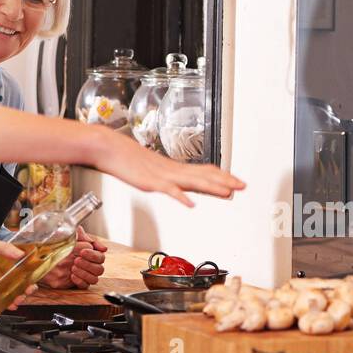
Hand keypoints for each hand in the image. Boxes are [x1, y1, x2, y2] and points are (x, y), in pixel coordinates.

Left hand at [0, 235, 38, 307]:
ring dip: (15, 298)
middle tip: (26, 293)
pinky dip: (2, 304)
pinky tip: (7, 306)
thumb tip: (20, 254)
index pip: (21, 268)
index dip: (30, 275)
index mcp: (3, 259)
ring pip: (7, 293)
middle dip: (24, 289)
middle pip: (17, 282)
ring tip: (16, 301)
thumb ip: (4, 248)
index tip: (34, 280)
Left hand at [42, 228, 107, 289]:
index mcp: (90, 254)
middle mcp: (88, 265)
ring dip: (84, 273)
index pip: (101, 257)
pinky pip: (85, 286)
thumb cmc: (57, 244)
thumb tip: (103, 248)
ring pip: (94, 279)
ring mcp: (83, 275)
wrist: (42, 256)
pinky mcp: (76, 283)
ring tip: (73, 268)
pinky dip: (80, 281)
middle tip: (76, 260)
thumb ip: (85, 238)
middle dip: (88, 264)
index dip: (93, 255)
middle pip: (100, 269)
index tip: (82, 252)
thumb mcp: (70, 236)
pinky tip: (72, 275)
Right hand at [90, 128, 244, 205]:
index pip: (203, 170)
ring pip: (192, 181)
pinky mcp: (151, 182)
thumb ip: (163, 178)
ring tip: (227, 193)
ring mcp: (163, 176)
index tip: (236, 181)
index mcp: (173, 168)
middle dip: (225, 181)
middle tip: (242, 186)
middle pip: (204, 175)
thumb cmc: (126, 159)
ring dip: (211, 187)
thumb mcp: (149, 171)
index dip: (221, 176)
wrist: (110, 148)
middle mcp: (172, 170)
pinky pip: (169, 190)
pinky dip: (181, 197)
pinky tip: (190, 203)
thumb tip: (175, 186)